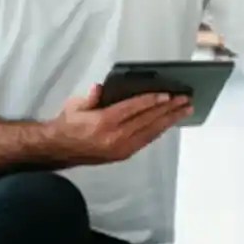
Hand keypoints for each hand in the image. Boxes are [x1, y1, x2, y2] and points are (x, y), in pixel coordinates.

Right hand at [46, 85, 192, 165]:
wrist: (58, 150)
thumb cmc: (68, 123)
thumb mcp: (75, 105)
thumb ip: (90, 97)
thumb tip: (100, 88)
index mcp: (102, 122)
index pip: (132, 109)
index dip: (151, 101)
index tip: (168, 95)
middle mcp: (114, 137)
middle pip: (147, 120)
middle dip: (168, 109)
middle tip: (185, 100)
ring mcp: (120, 148)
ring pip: (151, 132)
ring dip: (169, 120)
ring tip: (185, 110)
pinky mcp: (123, 155)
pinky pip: (146, 140)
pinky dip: (159, 130)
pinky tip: (170, 122)